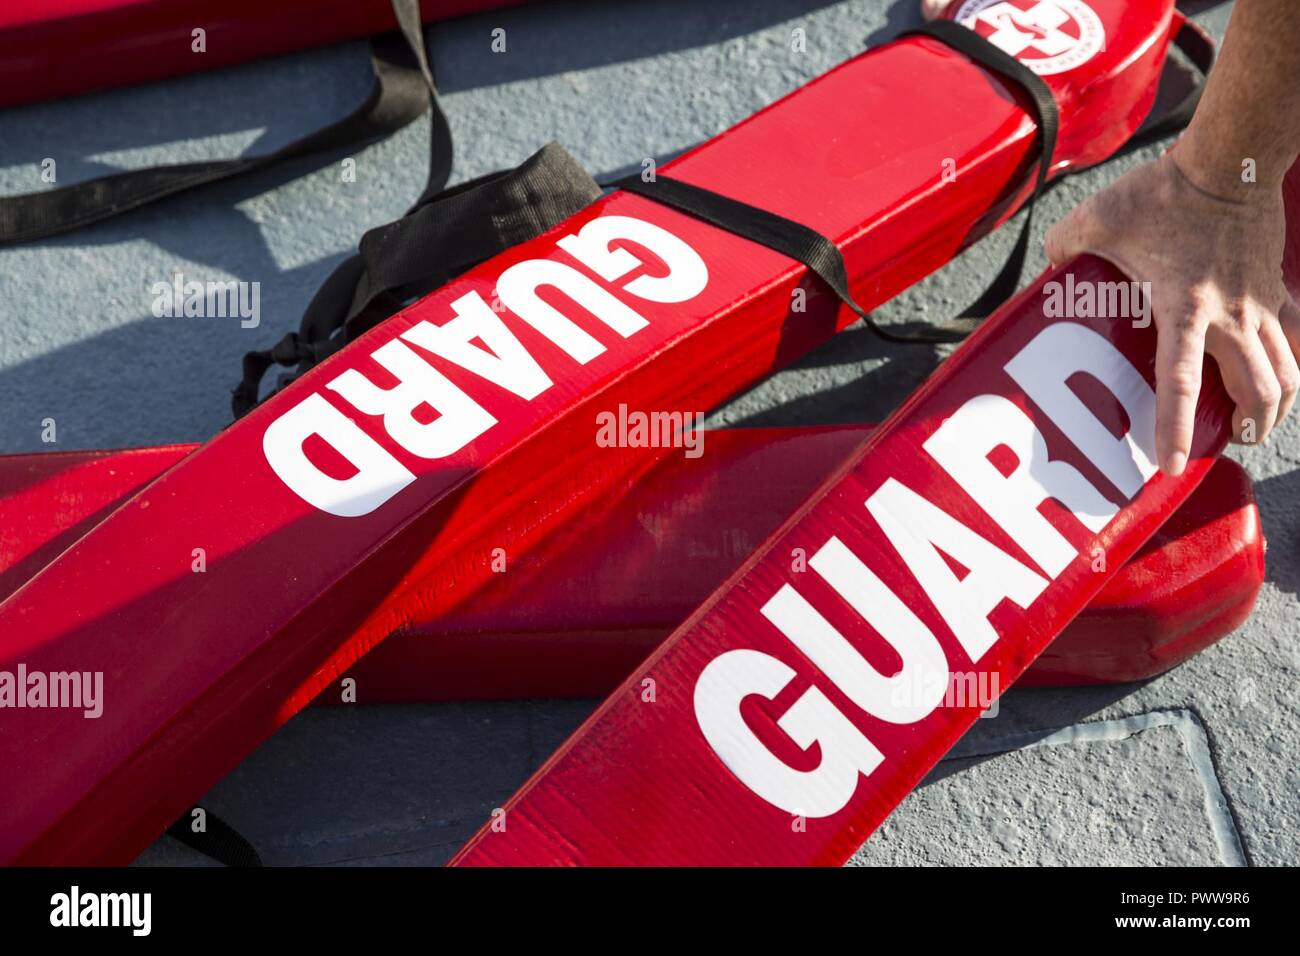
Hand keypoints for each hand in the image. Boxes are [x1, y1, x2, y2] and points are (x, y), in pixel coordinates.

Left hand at [1044, 149, 1299, 474]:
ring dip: (1276, 407)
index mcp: (1182, 305)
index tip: (1172, 466)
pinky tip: (1282, 378)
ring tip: (1257, 427)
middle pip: (1256, 389)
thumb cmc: (1160, 192)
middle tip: (1227, 447)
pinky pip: (1296, 338)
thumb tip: (1043, 272)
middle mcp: (1229, 313)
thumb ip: (1063, 248)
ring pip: (1286, 372)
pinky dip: (1293, 363)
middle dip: (1247, 428)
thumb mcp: (1095, 219)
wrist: (1228, 159)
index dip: (1176, 428)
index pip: (1179, 381)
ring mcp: (1259, 303)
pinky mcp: (1277, 289)